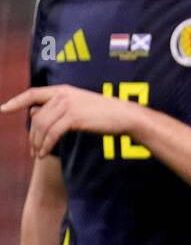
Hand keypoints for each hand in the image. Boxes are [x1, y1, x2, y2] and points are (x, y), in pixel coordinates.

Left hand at [2, 85, 143, 157]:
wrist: (125, 116)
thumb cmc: (104, 113)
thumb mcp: (78, 106)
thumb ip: (56, 108)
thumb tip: (33, 112)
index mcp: (63, 90)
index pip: (33, 94)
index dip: (16, 101)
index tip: (3, 109)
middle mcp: (63, 95)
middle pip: (36, 117)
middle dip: (31, 136)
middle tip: (32, 150)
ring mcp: (68, 105)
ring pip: (41, 126)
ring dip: (37, 143)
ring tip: (39, 154)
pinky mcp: (74, 118)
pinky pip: (52, 134)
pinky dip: (46, 145)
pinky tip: (45, 153)